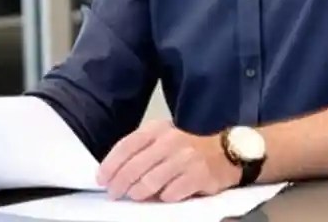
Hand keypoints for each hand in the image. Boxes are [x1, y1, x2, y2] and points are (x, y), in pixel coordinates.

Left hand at [97, 120, 238, 202]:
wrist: (226, 151)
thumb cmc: (187, 147)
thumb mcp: (162, 138)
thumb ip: (140, 150)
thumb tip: (115, 172)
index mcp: (157, 129)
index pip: (126, 146)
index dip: (110, 164)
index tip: (101, 179)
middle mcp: (170, 141)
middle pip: (135, 166)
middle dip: (120, 183)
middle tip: (114, 193)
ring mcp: (185, 158)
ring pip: (151, 182)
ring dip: (139, 193)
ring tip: (135, 196)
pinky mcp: (198, 176)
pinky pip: (172, 193)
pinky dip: (163, 198)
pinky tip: (162, 197)